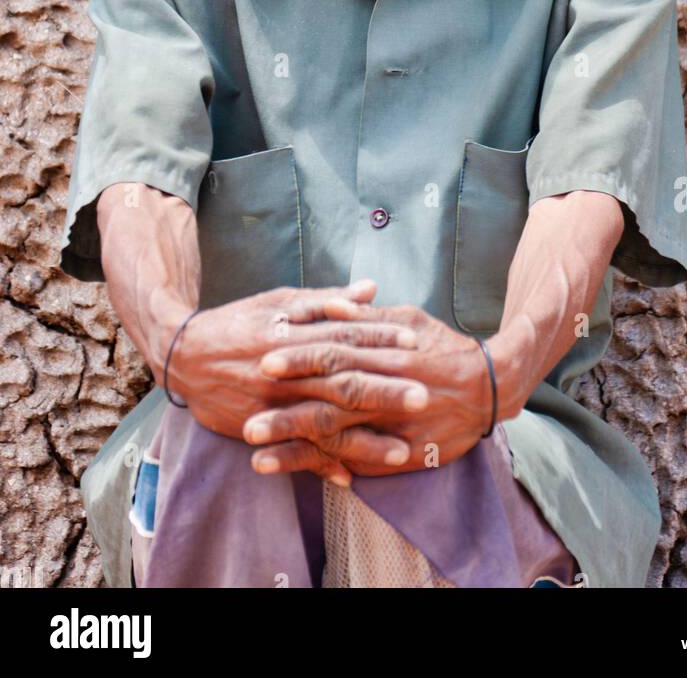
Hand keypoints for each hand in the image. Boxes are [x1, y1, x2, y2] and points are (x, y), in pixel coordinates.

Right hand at [168, 281, 430, 483]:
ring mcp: (274, 404)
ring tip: (400, 450)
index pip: (346, 335)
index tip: (415, 342)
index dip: (380, 339)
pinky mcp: (260, 429)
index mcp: (295, 335)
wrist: (184, 354)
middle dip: (383, 390)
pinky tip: (351, 477)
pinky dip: (321, 464)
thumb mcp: (280, 301)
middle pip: (342, 382)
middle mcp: (288, 372)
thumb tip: (371, 289)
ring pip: (324, 424)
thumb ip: (328, 300)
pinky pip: (294, 451)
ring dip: (363, 439)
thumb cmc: (239, 322)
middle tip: (423, 395)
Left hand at [243, 300, 492, 478]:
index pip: (336, 350)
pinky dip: (312, 465)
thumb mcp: (410, 320)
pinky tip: (278, 468)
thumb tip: (339, 301)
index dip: (301, 354)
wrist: (487, 390)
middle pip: (329, 394)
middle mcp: (384, 389)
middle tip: (248, 404)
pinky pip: (346, 460)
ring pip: (334, 431)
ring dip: (291, 438)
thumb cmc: (445, 349)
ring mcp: (387, 424)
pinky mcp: (390, 453)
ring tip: (252, 443)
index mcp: (384, 352)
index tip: (267, 354)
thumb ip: (371, 315)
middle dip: (288, 401)